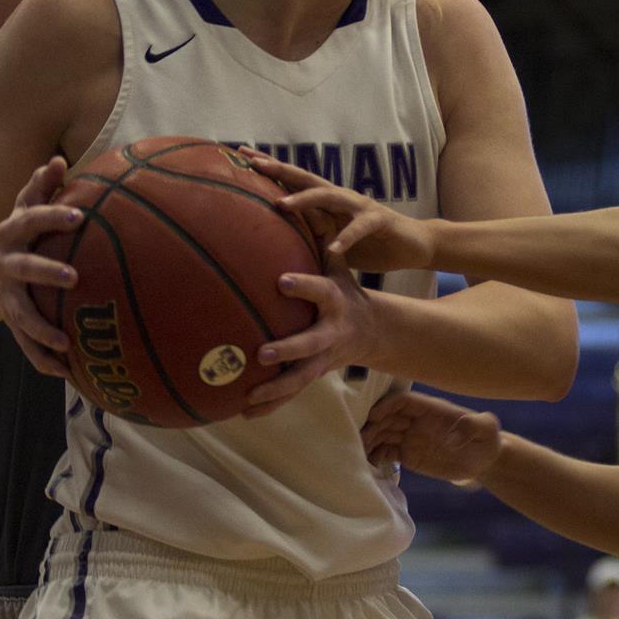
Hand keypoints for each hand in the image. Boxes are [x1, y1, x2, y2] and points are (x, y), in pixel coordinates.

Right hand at [0, 155, 84, 378]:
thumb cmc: (19, 236)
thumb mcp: (24, 210)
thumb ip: (41, 187)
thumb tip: (58, 158)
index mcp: (12, 233)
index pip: (29, 219)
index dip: (51, 216)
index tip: (78, 216)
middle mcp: (5, 264)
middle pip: (23, 268)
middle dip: (45, 272)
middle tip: (73, 277)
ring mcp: (6, 296)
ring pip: (20, 315)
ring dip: (40, 329)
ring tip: (63, 342)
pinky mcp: (10, 320)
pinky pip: (25, 343)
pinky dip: (43, 359)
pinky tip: (66, 374)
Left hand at [242, 253, 376, 418]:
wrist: (374, 332)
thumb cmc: (346, 291)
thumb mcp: (339, 269)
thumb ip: (320, 241)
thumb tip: (299, 205)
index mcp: (333, 301)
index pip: (318, 290)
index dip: (303, 287)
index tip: (282, 282)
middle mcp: (330, 333)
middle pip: (310, 344)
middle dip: (288, 350)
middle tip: (263, 353)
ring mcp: (323, 359)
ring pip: (299, 378)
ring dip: (274, 390)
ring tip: (247, 396)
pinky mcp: (315, 375)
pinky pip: (291, 392)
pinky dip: (270, 404)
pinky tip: (244, 413)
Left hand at [245, 151, 435, 272]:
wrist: (414, 244)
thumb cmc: (370, 244)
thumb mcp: (332, 243)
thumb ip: (309, 240)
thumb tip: (274, 250)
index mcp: (327, 202)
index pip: (293, 180)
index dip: (269, 167)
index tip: (240, 155)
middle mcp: (340, 197)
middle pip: (305, 178)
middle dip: (279, 169)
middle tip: (253, 163)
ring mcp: (360, 206)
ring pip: (328, 197)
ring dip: (305, 199)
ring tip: (282, 205)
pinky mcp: (379, 220)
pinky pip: (359, 227)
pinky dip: (346, 237)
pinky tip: (333, 247)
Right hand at [359, 390, 502, 484]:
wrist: (484, 460)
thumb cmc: (487, 440)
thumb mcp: (488, 429)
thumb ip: (476, 425)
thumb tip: (454, 435)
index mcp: (432, 410)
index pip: (404, 402)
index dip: (388, 406)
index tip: (374, 416)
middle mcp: (417, 421)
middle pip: (389, 418)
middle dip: (373, 426)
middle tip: (360, 439)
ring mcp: (411, 437)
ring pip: (384, 434)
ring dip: (370, 441)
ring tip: (359, 453)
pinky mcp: (409, 454)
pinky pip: (387, 452)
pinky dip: (376, 456)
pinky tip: (369, 464)